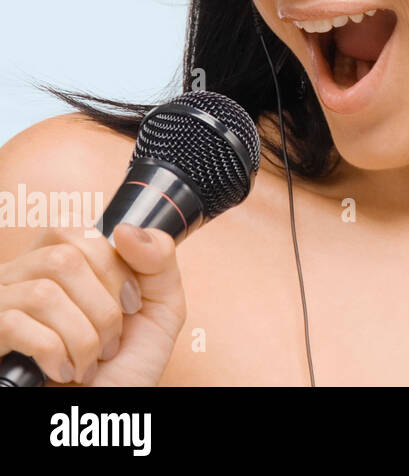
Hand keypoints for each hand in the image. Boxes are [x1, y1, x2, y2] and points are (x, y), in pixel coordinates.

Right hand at [0, 223, 186, 385]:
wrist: (104, 415)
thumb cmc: (125, 366)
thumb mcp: (159, 307)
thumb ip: (158, 260)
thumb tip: (125, 228)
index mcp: (56, 264)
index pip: (74, 232)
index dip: (112, 266)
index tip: (130, 304)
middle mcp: (19, 280)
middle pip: (61, 259)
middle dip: (102, 306)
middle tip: (111, 341)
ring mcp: (0, 307)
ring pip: (42, 293)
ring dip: (83, 336)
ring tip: (89, 362)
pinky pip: (15, 324)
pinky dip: (55, 351)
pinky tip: (64, 370)